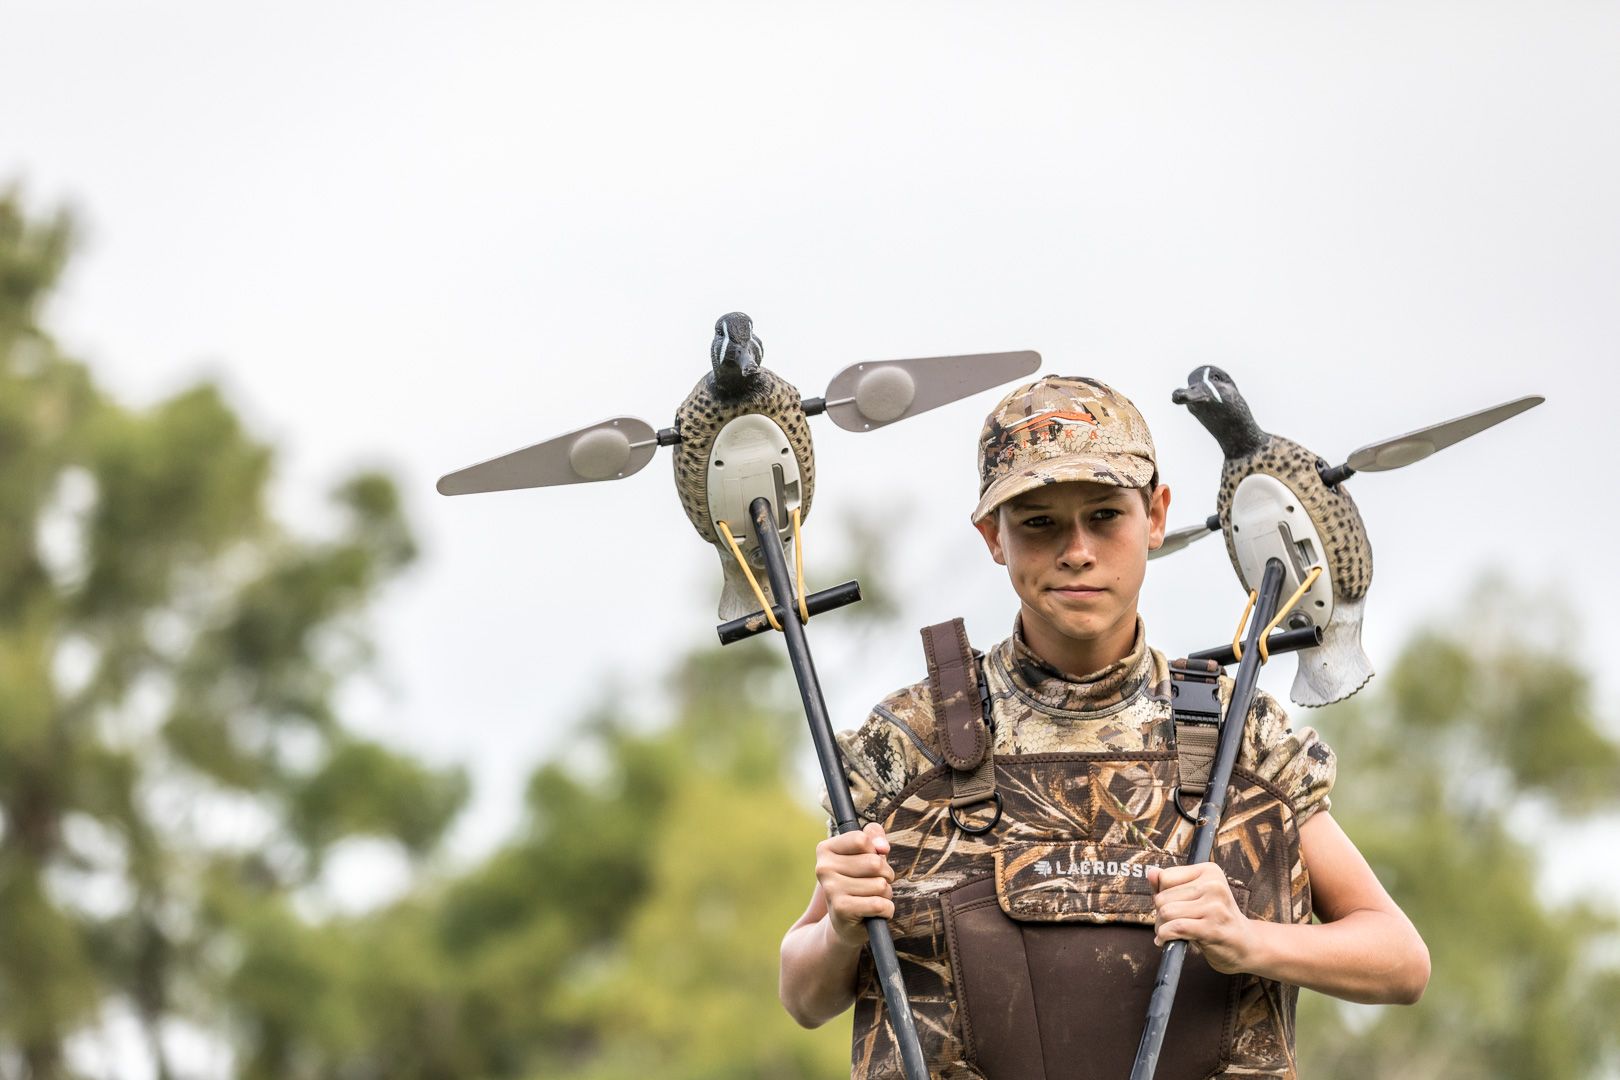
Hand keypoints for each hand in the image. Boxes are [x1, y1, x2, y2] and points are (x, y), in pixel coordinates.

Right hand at [815, 822, 895, 948]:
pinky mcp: (841, 909)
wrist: (845, 923)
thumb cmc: (859, 882)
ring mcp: (830, 889)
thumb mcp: (866, 855)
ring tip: (871, 898)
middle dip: (885, 875)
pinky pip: (880, 904)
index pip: (861, 839)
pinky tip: (874, 913)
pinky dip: (886, 910)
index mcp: (825, 849)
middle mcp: (823, 868)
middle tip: (873, 884)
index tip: (868, 861)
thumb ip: (875, 838)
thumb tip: (882, 847)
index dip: (875, 851)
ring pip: (880, 885)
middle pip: (875, 863)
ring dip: (885, 894)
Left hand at [1147, 862, 1255, 974]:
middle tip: (1170, 924)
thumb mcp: (1194, 896)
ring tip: (1170, 932)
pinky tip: (1166, 941)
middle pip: (1163, 897)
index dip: (1161, 894)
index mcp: (1209, 871)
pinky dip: (1165, 936)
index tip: (1172, 906)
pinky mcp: (1212, 928)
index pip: (1164, 877)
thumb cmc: (1215, 919)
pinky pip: (1175, 928)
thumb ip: (1170, 885)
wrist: (1246, 945)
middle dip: (1160, 914)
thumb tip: (1151, 872)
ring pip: (1166, 912)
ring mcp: (1215, 906)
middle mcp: (1214, 885)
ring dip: (1161, 927)